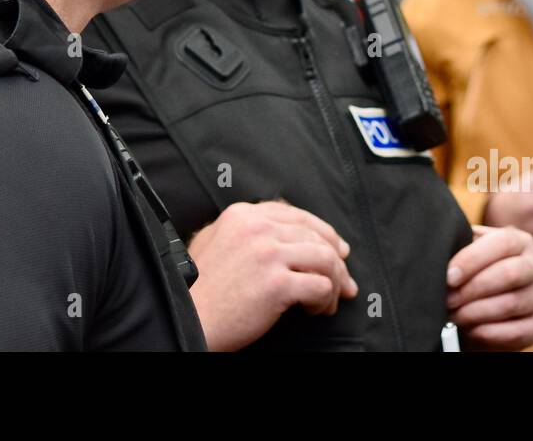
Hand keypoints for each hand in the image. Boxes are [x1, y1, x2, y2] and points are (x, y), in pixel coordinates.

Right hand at [186, 200, 357, 350]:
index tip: (336, 248)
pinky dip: (325, 300)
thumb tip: (273, 228)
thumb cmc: (196, 288)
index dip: (322, 231)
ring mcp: (268, 255)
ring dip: (334, 282)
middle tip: (345, 280)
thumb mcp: (211, 241)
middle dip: (336, 260)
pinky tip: (316, 310)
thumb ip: (240, 229)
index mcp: (243, 215)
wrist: (187, 317)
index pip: (295, 214)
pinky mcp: (277, 284)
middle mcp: (258, 228)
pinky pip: (320, 286)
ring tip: (329, 300)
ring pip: (325, 259)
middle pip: (315, 235)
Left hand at [446, 225, 532, 349]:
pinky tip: (470, 330)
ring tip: (453, 315)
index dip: (473, 259)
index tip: (449, 276)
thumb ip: (461, 245)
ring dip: (476, 313)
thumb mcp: (468, 253)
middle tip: (447, 299)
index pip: (502, 242)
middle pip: (509, 273)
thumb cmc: (472, 274)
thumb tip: (441, 250)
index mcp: (520, 242)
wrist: (485, 307)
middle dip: (473, 288)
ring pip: (510, 304)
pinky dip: (488, 333)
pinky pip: (516, 332)